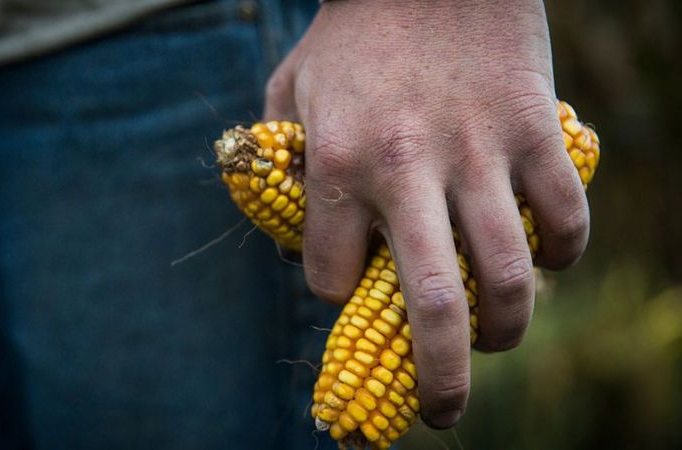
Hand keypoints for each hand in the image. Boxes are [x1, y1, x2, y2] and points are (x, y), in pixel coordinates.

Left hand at [264, 0, 589, 428]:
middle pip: (430, 306)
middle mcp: (404, 168)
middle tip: (439, 414)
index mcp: (334, 162)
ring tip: (493, 339)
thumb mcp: (290, 88)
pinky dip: (561, 254)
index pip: (327, 276)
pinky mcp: (534, 130)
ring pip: (508, 275)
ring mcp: (477, 151)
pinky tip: (542, 258)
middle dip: (439, 380)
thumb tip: (286, 224)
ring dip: (506, 329)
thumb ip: (278, 158)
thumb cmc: (353, 31)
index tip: (349, 285)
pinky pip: (564, 217)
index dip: (336, 291)